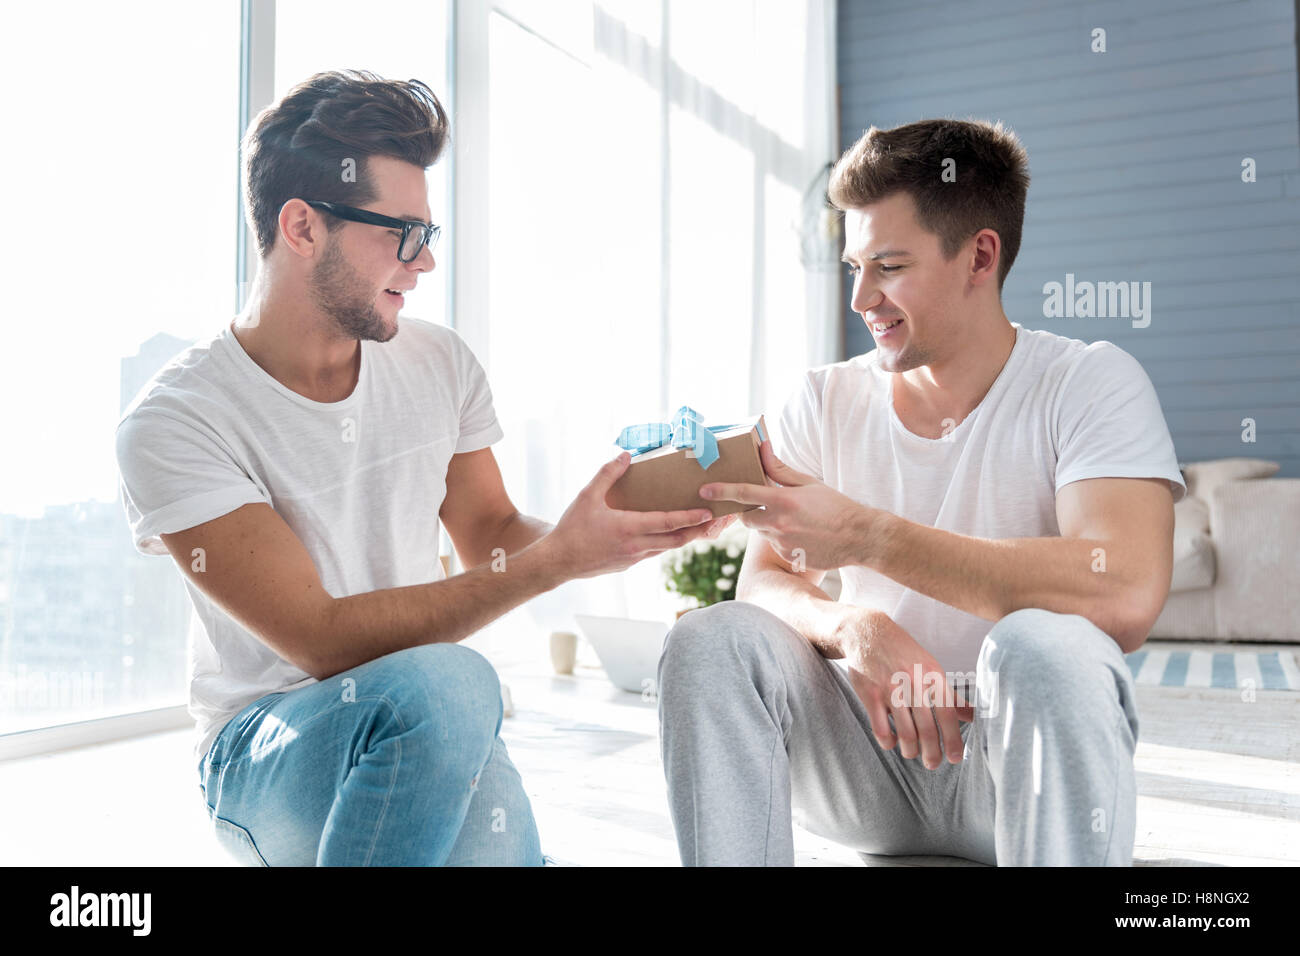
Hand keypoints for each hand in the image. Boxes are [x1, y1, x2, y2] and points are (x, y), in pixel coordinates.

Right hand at [546, 452, 724, 578]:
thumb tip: (625, 455)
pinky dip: (667, 542)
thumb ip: (607, 474)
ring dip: (685, 537)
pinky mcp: (629, 564)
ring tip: (700, 526)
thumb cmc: (572, 529)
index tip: (709, 512)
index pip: (668, 523)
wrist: (559, 562)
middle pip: (677, 540)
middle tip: (716, 521)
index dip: (691, 518)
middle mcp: (636, 546)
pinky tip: (670, 533)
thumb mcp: (587, 496)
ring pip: (667, 548)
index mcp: (629, 528)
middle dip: (698, 531)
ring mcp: (634, 558)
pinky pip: (655, 552)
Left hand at [698, 440, 876, 571]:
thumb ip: (781, 470)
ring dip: (769, 525)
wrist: (859, 538)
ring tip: (796, 520)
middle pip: (746, 519)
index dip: (721, 491)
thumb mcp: (809, 483)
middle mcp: (778, 524)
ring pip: (762, 533)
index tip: (704, 490)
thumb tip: (763, 451)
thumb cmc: (836, 506)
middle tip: (766, 506)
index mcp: (782, 501)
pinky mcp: (788, 558)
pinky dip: (783, 539)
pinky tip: (804, 535)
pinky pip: (776, 546)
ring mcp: (782, 543)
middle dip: (749, 512)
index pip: (743, 494)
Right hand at [838, 609, 973, 768]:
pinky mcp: (870, 694)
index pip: (948, 715)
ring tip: (912, 754)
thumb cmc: (903, 654)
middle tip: (933, 764)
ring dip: (910, 750)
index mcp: (932, 677)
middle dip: (932, 752)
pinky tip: (890, 743)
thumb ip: (950, 695)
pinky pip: (880, 727)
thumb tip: (973, 716)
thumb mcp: (930, 668)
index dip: (953, 739)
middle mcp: (913, 683)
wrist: (868, 634)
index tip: (955, 758)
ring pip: (905, 732)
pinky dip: (887, 741)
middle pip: (927, 728)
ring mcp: (890, 689)